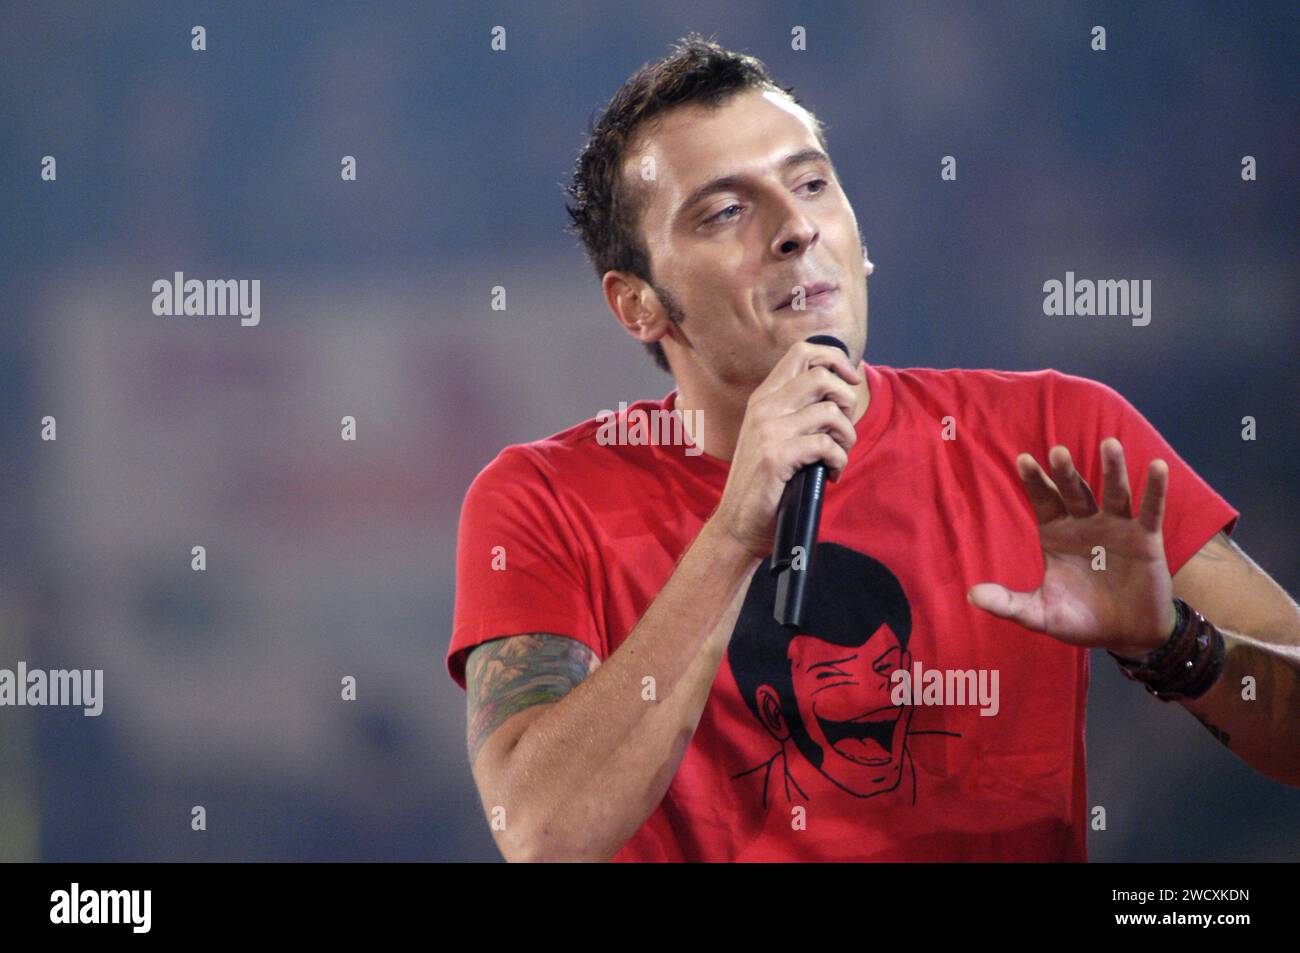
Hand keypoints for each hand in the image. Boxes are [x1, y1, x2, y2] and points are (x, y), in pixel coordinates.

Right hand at [710, 340, 862, 557]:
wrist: (737, 523)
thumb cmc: (764, 482)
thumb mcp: (773, 435)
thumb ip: (798, 411)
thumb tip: (842, 391)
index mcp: (763, 398)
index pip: (802, 352)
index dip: (835, 358)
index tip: (850, 380)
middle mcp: (763, 407)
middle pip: (821, 376)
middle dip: (847, 400)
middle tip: (843, 427)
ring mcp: (767, 430)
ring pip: (830, 412)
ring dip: (847, 436)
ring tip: (838, 455)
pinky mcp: (776, 456)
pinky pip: (826, 445)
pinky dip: (839, 461)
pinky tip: (831, 473)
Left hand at [967, 438, 1177, 658]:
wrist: (1126, 635)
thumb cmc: (1081, 620)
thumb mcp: (1041, 615)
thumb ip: (1008, 604)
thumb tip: (971, 596)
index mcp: (1056, 535)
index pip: (1043, 502)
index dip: (1034, 482)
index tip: (1023, 459)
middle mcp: (1084, 524)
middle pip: (1074, 492)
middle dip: (1066, 473)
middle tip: (1057, 452)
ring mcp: (1116, 528)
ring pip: (1112, 493)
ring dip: (1112, 470)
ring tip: (1110, 445)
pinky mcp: (1145, 539)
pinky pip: (1150, 511)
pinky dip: (1154, 490)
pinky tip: (1157, 467)